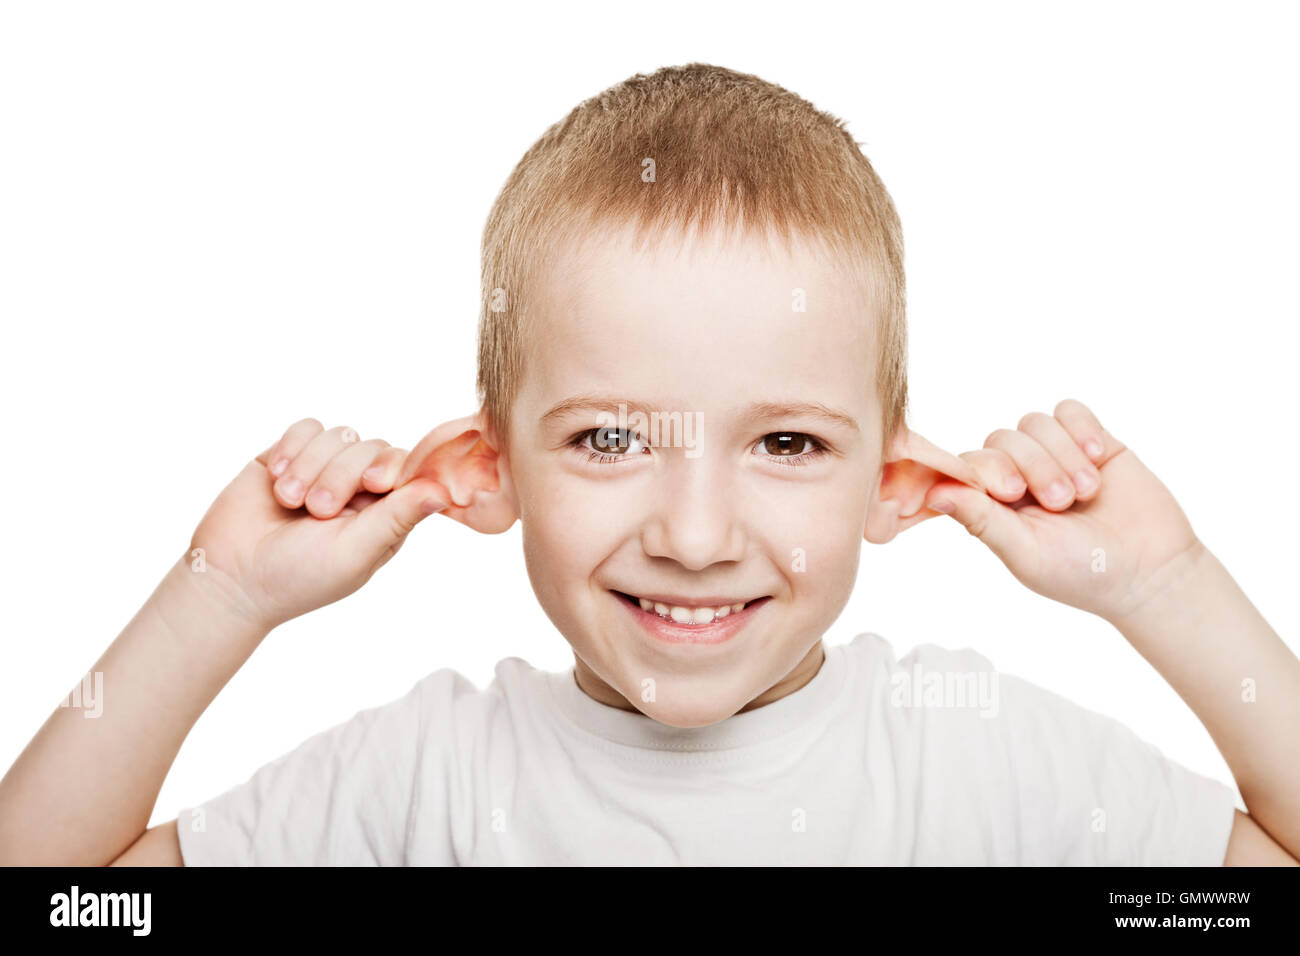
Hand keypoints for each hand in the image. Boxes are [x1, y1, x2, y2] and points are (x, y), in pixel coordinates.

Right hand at [188, 419, 451, 630]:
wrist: (228, 576)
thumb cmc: (298, 577)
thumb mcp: (355, 552)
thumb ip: (399, 518)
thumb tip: (445, 491)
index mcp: (386, 516)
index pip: (407, 471)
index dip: (393, 468)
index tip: (374, 484)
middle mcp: (359, 490)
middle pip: (372, 448)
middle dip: (341, 475)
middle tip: (315, 510)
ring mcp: (324, 469)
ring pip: (339, 435)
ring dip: (311, 465)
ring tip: (288, 501)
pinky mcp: (289, 455)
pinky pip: (307, 427)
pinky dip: (292, 448)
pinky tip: (275, 478)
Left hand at [920, 399, 1201, 621]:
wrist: (1154, 571)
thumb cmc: (1083, 573)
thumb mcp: (1025, 552)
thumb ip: (980, 519)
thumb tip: (932, 493)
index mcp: (993, 506)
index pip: (968, 465)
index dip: (986, 470)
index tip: (1012, 493)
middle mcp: (1019, 476)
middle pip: (1002, 439)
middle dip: (1033, 467)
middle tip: (1062, 503)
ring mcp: (1055, 456)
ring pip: (1034, 423)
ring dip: (1062, 455)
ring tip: (1088, 492)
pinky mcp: (1092, 441)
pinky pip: (1069, 410)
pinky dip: (1081, 429)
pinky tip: (1099, 457)